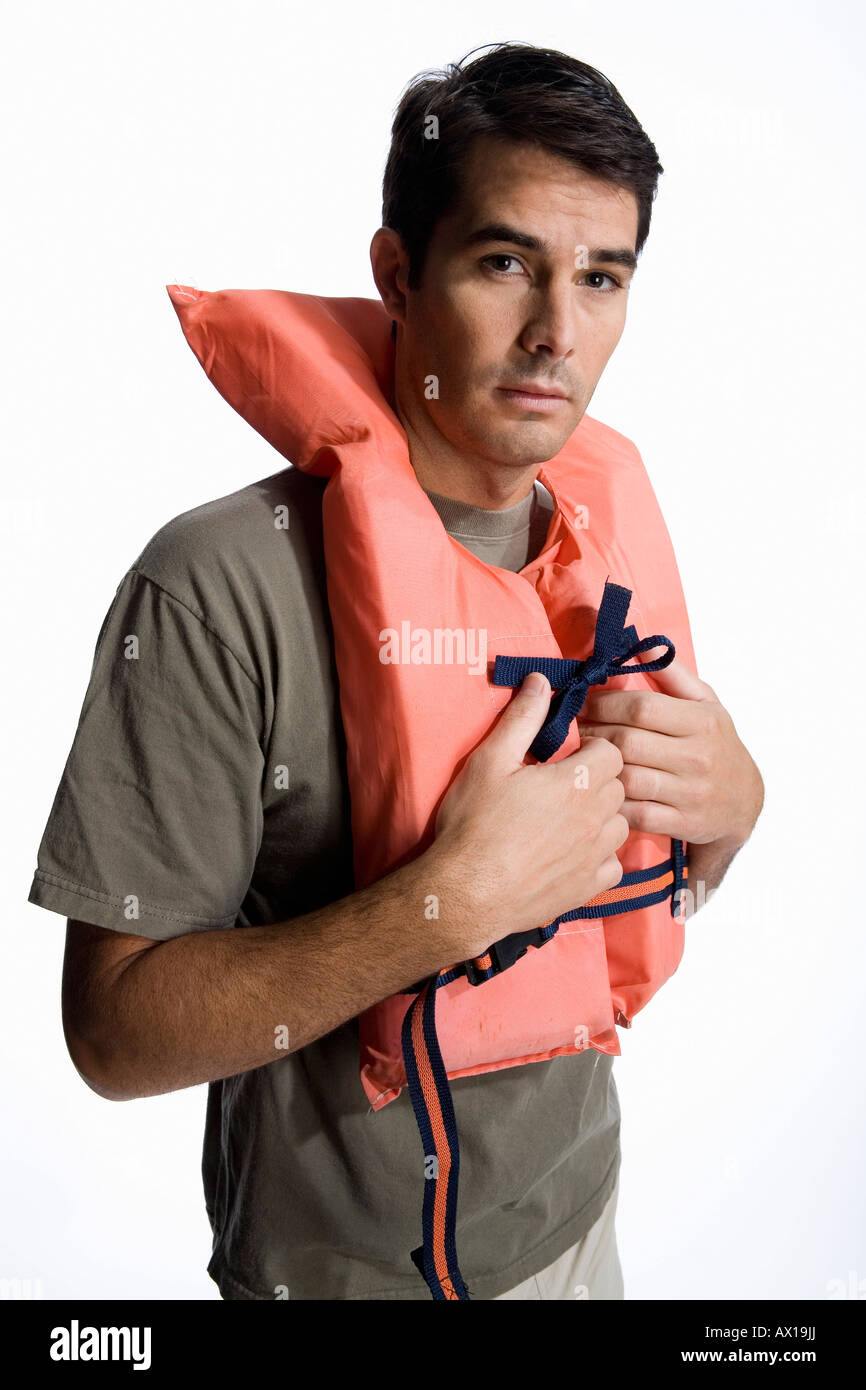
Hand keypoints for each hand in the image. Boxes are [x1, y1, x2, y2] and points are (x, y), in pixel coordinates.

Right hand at [432, 673, 628, 957]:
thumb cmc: (474, 826)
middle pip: (619, 786)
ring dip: (602, 816)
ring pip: (621, 824)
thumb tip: (540, 681)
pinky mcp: (589, 887)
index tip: (569, 755)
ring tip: (570, 817)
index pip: (613, 752)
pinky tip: (573, 852)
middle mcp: (596, 817)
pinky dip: (600, 856)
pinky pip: (613, 864)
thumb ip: (522, 718)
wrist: (466, 894)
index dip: (593, 748)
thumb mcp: (489, 761)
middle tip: (563, 784)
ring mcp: (596, 855)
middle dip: (598, 780)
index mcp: (576, 781)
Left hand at [577, 658, 763, 846]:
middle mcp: (699, 757)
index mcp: (702, 722)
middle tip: (577, 728)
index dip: (604, 703)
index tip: (585, 702)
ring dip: (597, 767)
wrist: (744, 801)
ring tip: (584, 756)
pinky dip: (612, 801)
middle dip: (593, 732)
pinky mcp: (683, 823)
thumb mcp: (705, 704)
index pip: (641, 707)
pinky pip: (634, 813)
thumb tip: (641, 645)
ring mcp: (691, 793)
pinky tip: (602, 788)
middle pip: (627, 742)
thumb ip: (672, 674)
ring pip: (627, 778)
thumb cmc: (715, 743)